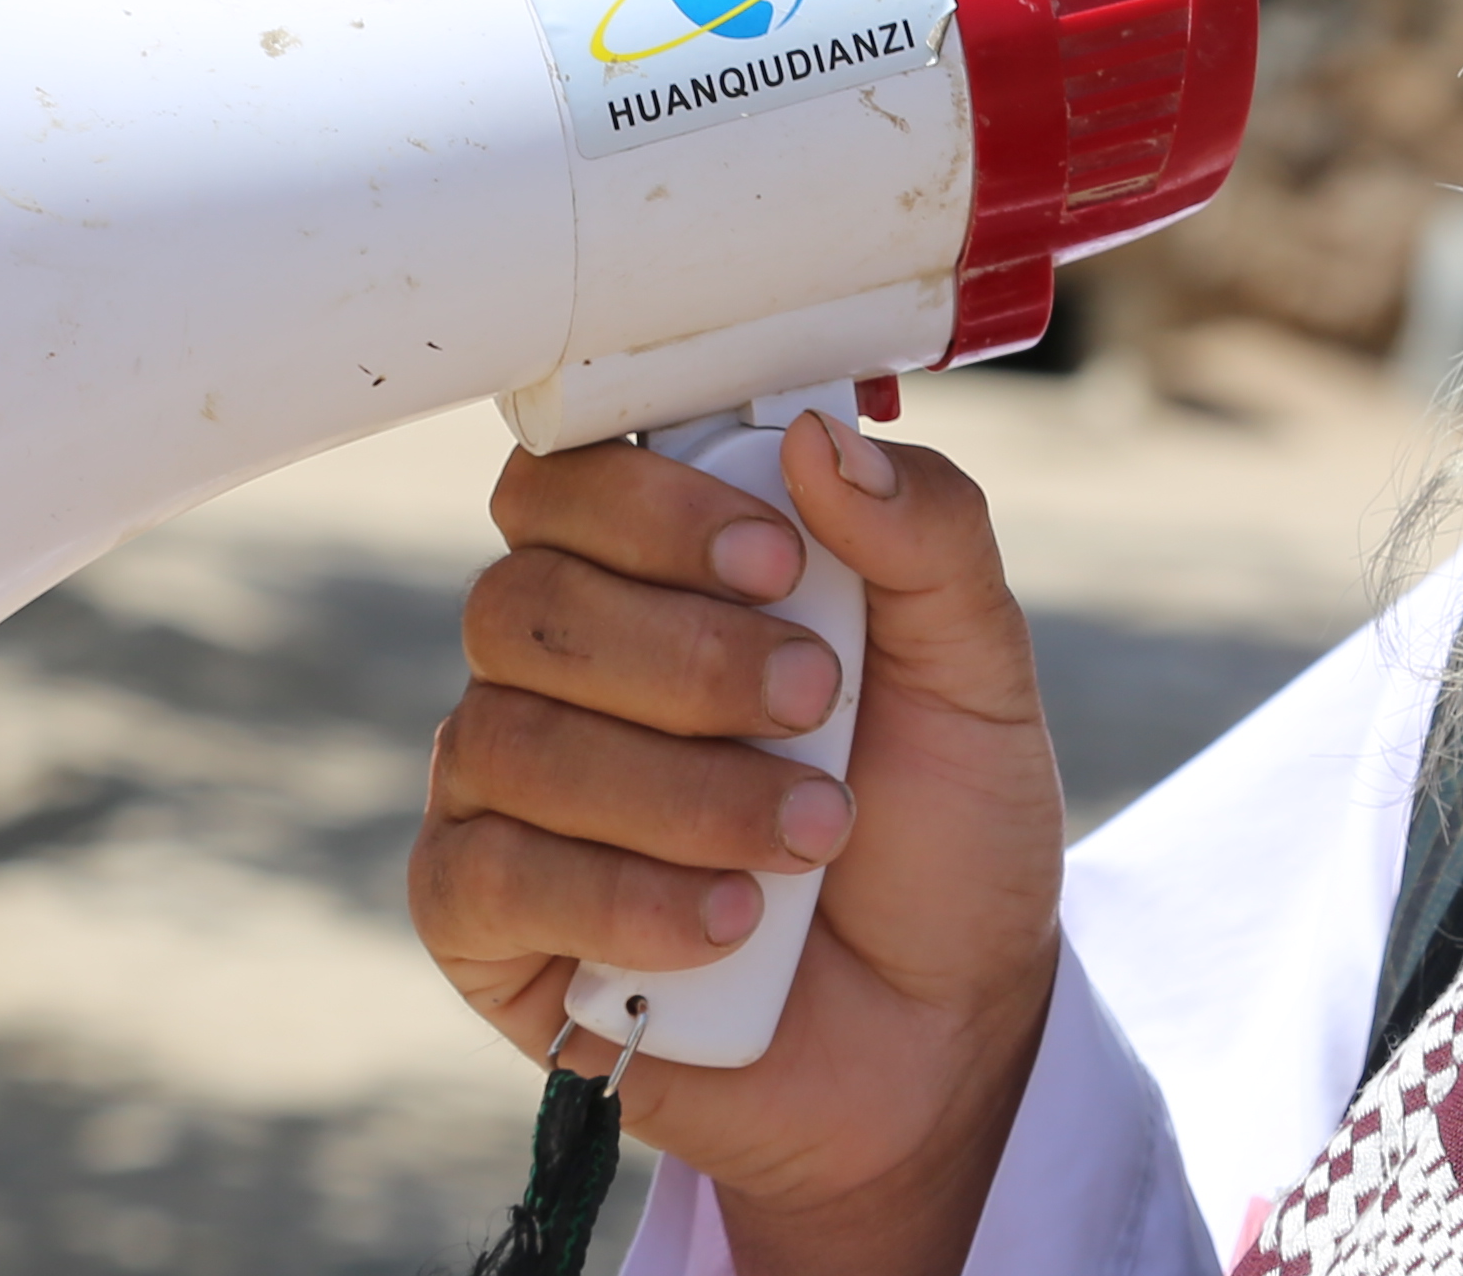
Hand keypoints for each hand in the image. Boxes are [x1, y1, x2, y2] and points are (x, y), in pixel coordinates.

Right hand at [412, 413, 1062, 1275]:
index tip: (778, 559)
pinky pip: (489, 877)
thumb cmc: (942, 831)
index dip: (647, 504)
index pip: (565, 481)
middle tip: (819, 706)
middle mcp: (557, 668)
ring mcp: (506, 794)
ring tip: (811, 840)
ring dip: (680, 790)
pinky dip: (618, 896)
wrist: (948, 1030)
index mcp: (652, 575)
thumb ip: (924, 536)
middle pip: (524, 601)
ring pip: (511, 738)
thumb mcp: (975, 671)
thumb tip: (817, 433)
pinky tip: (725, 924)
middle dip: (683, 656)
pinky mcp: (487, 924)